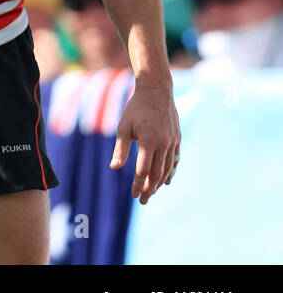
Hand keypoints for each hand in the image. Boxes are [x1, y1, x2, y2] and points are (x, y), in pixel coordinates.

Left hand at [111, 77, 179, 203]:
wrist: (157, 91)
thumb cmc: (136, 109)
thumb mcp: (123, 127)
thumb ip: (121, 149)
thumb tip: (114, 168)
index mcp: (148, 141)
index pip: (143, 170)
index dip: (139, 184)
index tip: (134, 195)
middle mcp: (163, 144)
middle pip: (157, 173)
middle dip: (150, 188)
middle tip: (143, 200)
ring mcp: (172, 142)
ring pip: (167, 168)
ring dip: (160, 182)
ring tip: (152, 192)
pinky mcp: (177, 139)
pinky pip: (175, 160)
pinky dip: (170, 171)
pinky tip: (166, 180)